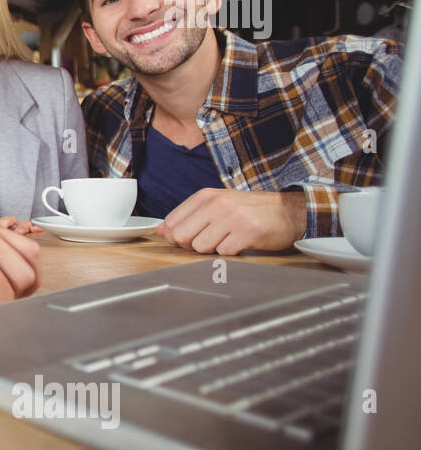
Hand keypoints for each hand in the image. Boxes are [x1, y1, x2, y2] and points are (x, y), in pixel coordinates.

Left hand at [157, 188, 305, 253]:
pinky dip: (230, 253)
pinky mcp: (247, 233)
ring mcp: (232, 218)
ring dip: (213, 249)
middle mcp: (216, 204)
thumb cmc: (249, 211)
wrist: (288, 211)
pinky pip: (223, 253)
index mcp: (205, 196)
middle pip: (181, 236)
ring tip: (228, 239)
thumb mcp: (216, 205)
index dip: (175, 236)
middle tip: (209, 241)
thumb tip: (160, 230)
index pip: (171, 222)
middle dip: (190, 245)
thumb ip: (188, 217)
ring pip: (201, 247)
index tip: (188, 238)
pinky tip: (240, 243)